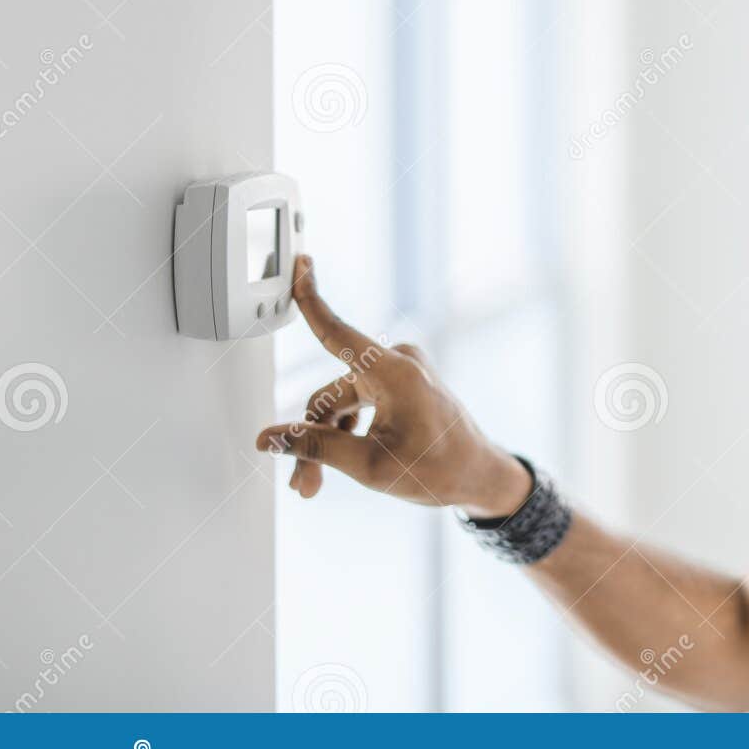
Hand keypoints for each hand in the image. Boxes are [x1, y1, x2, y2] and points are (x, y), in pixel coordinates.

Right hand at [255, 254, 532, 516]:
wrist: (478, 476)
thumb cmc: (440, 469)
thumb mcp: (369, 465)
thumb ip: (315, 447)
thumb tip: (270, 439)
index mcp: (395, 373)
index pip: (337, 331)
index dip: (311, 298)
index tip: (301, 263)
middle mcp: (398, 363)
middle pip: (330, 395)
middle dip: (313, 438)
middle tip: (302, 483)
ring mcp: (401, 373)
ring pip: (341, 403)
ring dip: (327, 440)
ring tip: (313, 484)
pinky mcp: (402, 385)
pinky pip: (359, 402)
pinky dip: (346, 431)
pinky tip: (338, 460)